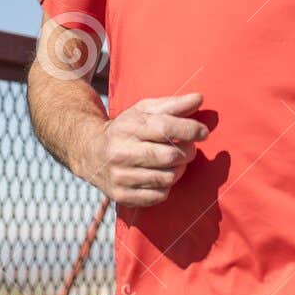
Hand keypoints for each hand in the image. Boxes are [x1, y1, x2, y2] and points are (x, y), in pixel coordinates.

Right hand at [77, 92, 207, 207]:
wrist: (90, 152)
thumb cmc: (126, 128)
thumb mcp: (144, 110)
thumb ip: (173, 105)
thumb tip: (200, 98)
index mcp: (129, 127)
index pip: (166, 128)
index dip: (190, 130)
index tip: (203, 132)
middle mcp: (122, 152)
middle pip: (170, 156)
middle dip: (187, 151)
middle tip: (188, 148)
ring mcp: (120, 176)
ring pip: (167, 178)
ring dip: (178, 169)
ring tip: (174, 161)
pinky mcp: (121, 195)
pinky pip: (158, 196)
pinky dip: (166, 187)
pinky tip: (160, 175)